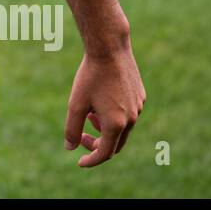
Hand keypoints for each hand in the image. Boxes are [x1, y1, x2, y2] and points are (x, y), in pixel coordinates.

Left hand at [63, 44, 145, 166]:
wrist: (109, 48)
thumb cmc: (90, 76)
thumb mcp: (76, 104)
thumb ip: (72, 128)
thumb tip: (69, 147)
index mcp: (116, 124)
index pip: (105, 153)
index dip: (91, 160)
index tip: (79, 161)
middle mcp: (131, 118)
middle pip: (116, 144)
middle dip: (97, 145)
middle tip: (81, 137)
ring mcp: (139, 107)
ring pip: (122, 128)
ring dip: (105, 129)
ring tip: (90, 117)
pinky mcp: (140, 96)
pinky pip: (128, 114)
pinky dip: (113, 117)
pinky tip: (100, 104)